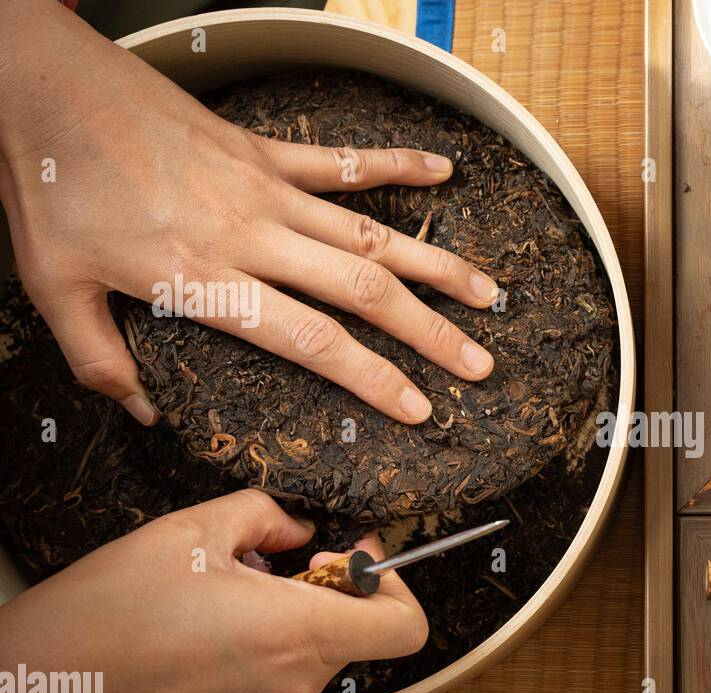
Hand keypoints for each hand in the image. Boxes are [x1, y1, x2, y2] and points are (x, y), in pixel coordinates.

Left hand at [0, 0, 497, 426]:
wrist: (42, 84)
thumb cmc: (50, 184)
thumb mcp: (54, 286)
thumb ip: (99, 359)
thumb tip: (140, 413)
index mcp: (207, 278)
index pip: (313, 340)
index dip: (374, 378)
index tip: (419, 409)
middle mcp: (254, 235)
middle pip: (364, 291)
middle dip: (431, 335)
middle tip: (480, 365)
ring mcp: (266, 189)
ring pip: (371, 233)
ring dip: (435, 266)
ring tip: (486, 295)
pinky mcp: (264, 151)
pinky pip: (342, 162)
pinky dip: (397, 166)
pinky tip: (443, 171)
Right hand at [0, 490, 427, 692]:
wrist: (47, 682)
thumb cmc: (111, 608)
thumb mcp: (194, 530)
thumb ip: (267, 515)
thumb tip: (298, 528)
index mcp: (297, 634)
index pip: (404, 628)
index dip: (394, 583)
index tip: (353, 554)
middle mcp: (297, 683)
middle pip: (363, 631)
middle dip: (336, 587)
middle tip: (283, 558)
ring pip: (326, 650)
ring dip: (302, 611)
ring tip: (238, 585)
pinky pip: (292, 672)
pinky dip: (278, 639)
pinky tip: (223, 616)